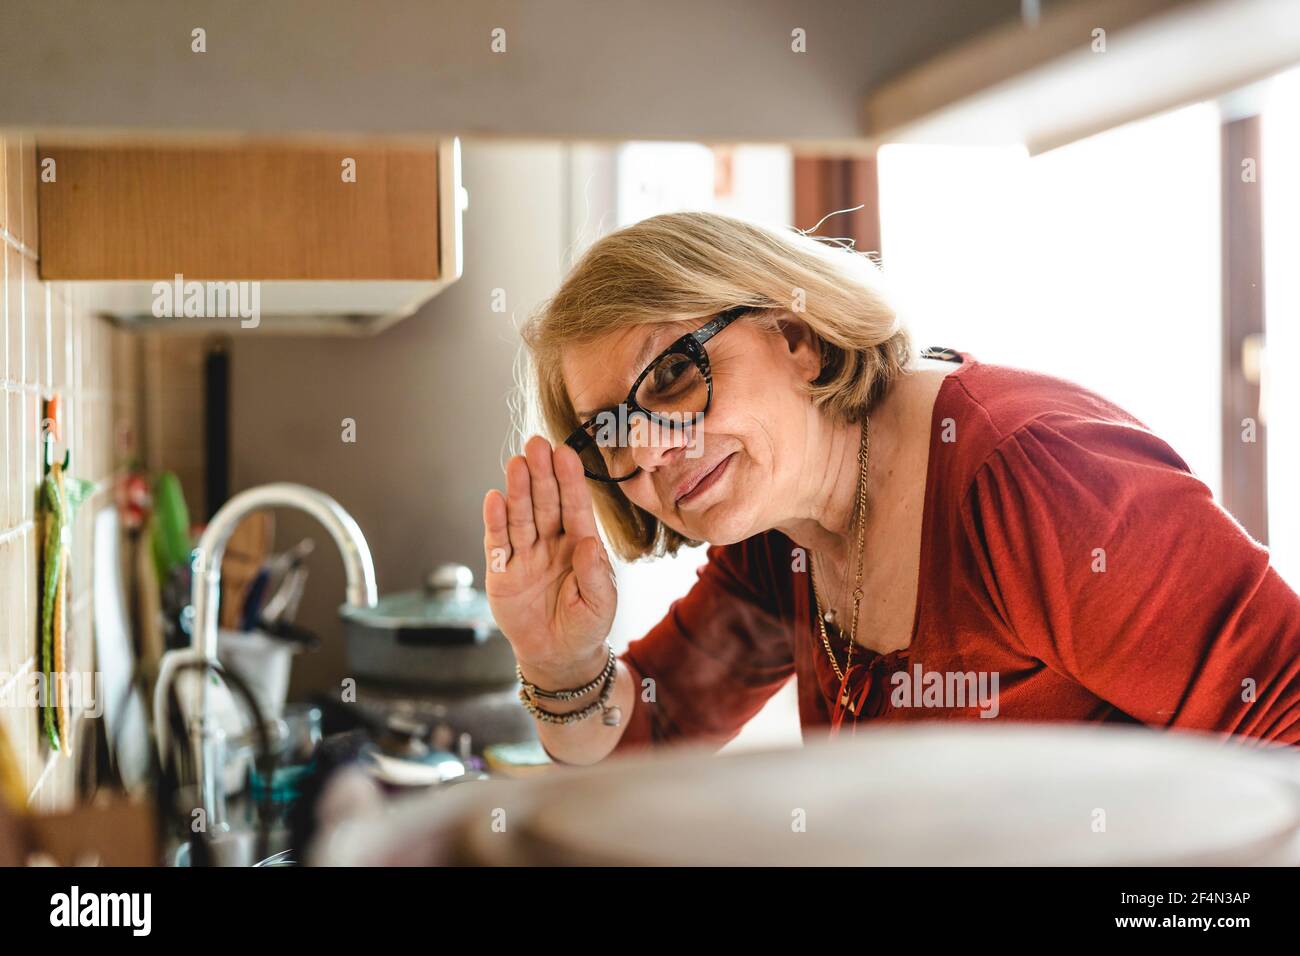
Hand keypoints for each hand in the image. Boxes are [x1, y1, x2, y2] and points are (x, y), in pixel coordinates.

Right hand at [482, 435, 616, 685]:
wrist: (559, 656)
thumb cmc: (586, 624)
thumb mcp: (600, 602)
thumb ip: (595, 573)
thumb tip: (588, 544)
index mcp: (580, 543)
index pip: (575, 506)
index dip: (570, 480)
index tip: (566, 453)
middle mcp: (552, 542)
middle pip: (545, 502)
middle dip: (542, 474)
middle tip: (536, 444)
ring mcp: (526, 554)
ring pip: (521, 516)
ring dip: (518, 490)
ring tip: (516, 463)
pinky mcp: (502, 571)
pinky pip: (498, 543)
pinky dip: (495, 521)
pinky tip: (495, 499)